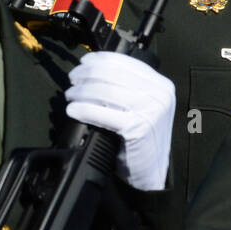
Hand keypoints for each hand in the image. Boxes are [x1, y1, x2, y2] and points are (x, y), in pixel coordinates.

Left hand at [65, 50, 175, 190]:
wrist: (152, 169)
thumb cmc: (142, 137)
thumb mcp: (144, 105)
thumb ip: (129, 88)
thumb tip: (93, 71)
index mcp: (160, 84)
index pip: (125, 62)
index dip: (99, 60)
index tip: (83, 63)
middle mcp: (158, 93)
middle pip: (112, 74)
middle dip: (86, 75)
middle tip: (72, 80)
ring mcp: (150, 110)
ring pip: (105, 92)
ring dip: (81, 92)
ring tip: (70, 96)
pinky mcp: (137, 127)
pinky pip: (102, 113)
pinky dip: (83, 109)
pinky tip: (73, 110)